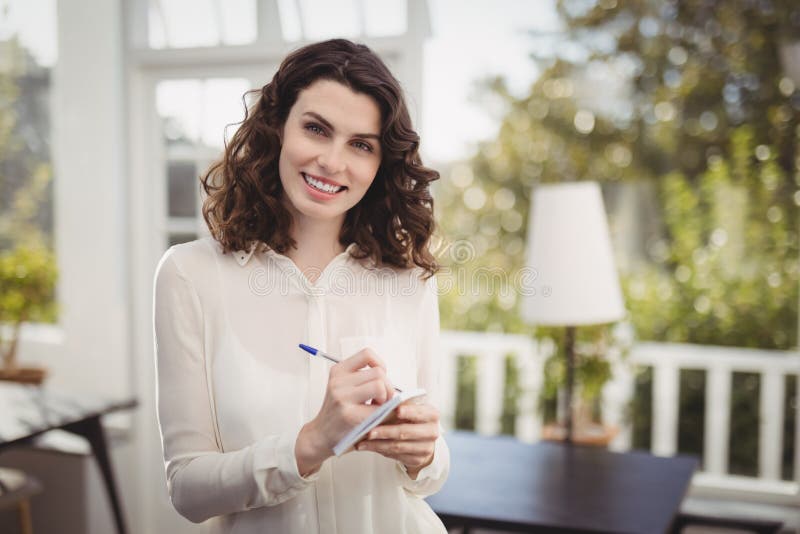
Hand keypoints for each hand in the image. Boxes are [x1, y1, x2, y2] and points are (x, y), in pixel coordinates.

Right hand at [295, 348, 394, 476]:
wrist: (321, 436)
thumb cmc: (339, 412)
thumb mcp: (344, 388)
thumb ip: (363, 379)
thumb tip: (393, 382)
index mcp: (338, 371)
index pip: (367, 354)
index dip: (380, 364)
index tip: (380, 378)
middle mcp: (338, 381)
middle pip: (378, 372)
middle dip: (388, 386)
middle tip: (382, 400)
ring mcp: (342, 397)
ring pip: (380, 385)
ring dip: (386, 398)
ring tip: (378, 407)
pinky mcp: (349, 415)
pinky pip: (378, 407)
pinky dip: (383, 412)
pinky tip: (375, 417)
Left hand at [355, 402, 439, 478]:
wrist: (422, 438)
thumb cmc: (412, 417)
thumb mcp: (409, 407)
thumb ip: (397, 404)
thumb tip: (379, 401)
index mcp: (432, 415)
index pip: (420, 412)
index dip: (409, 411)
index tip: (397, 410)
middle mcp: (432, 432)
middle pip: (406, 432)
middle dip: (385, 432)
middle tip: (369, 431)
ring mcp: (426, 448)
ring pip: (398, 446)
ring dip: (378, 444)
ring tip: (363, 442)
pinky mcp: (417, 460)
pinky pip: (396, 456)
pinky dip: (380, 450)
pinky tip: (368, 447)